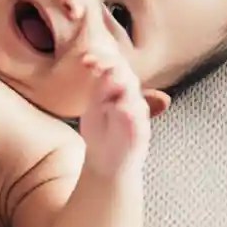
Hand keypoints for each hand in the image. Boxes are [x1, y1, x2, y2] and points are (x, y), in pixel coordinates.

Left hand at [79, 52, 150, 176]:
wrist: (108, 166)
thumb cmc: (102, 134)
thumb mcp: (95, 106)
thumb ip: (98, 86)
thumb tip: (89, 60)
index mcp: (118, 92)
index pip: (116, 68)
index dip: (103, 60)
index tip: (85, 60)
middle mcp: (130, 99)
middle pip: (126, 75)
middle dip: (111, 66)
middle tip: (93, 62)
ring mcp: (137, 115)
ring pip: (133, 94)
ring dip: (122, 83)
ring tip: (108, 75)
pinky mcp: (140, 132)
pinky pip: (137, 120)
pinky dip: (129, 111)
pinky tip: (120, 106)